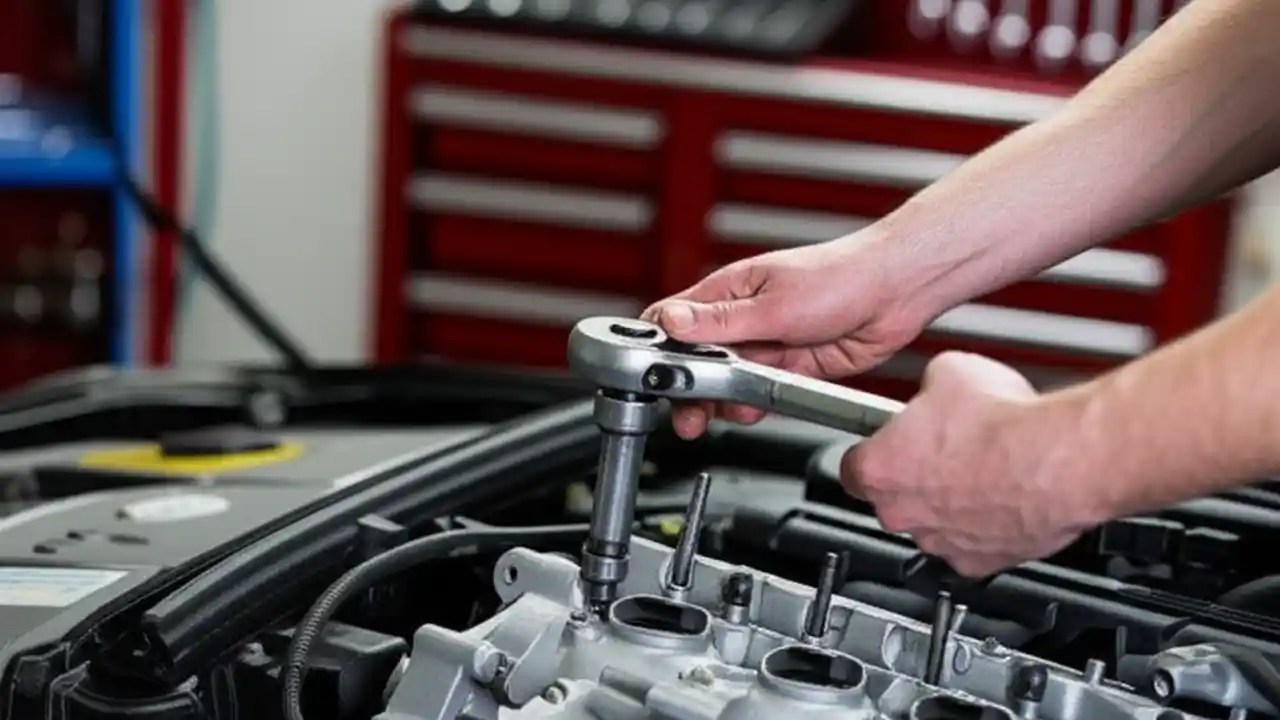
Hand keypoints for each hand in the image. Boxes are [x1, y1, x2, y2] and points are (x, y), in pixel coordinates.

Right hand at [641, 232, 932, 438]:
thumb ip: (719, 321)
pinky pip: (761, 391)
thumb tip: (670, 322)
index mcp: (728, 292)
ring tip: (729, 409)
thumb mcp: (771, 303)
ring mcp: (767, 343)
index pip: (674, 320)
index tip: (651, 374)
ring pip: (729, 381)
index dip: (657, 348)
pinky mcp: (791, 365)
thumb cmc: (840, 276)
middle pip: (698, 360)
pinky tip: (756, 406)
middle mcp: (743, 318)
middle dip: (690, 388)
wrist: (895, 292)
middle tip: (687, 413)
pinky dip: (756, 403)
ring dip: (725, 399)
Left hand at [842, 351, 1108, 577]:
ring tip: (981, 470)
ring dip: (948, 502)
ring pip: (930, 523)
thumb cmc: (1002, 422)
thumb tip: (934, 386)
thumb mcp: (949, 372)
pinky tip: (1002, 496)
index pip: (853, 467)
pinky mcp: (979, 561)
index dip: (875, 451)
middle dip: (913, 477)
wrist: (1057, 459)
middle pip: (892, 497)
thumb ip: (927, 387)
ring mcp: (938, 541)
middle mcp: (901, 512)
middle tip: (943, 451)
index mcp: (879, 468)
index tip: (888, 443)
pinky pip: (969, 545)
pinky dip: (982, 526)